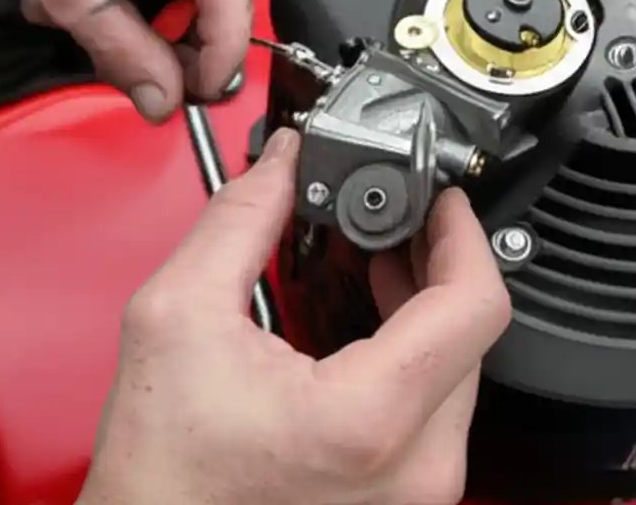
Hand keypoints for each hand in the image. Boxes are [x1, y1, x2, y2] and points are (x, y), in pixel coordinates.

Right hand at [78, 129, 512, 504]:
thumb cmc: (160, 476)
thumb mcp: (179, 321)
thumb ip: (241, 223)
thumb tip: (284, 164)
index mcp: (371, 416)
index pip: (474, 303)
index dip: (463, 234)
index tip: (443, 200)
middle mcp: (417, 465)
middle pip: (473, 332)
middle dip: (439, 261)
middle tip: (400, 215)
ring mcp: (420, 489)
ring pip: (463, 368)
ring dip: (430, 303)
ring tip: (385, 254)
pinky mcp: (411, 497)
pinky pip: (442, 406)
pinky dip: (419, 350)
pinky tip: (383, 313)